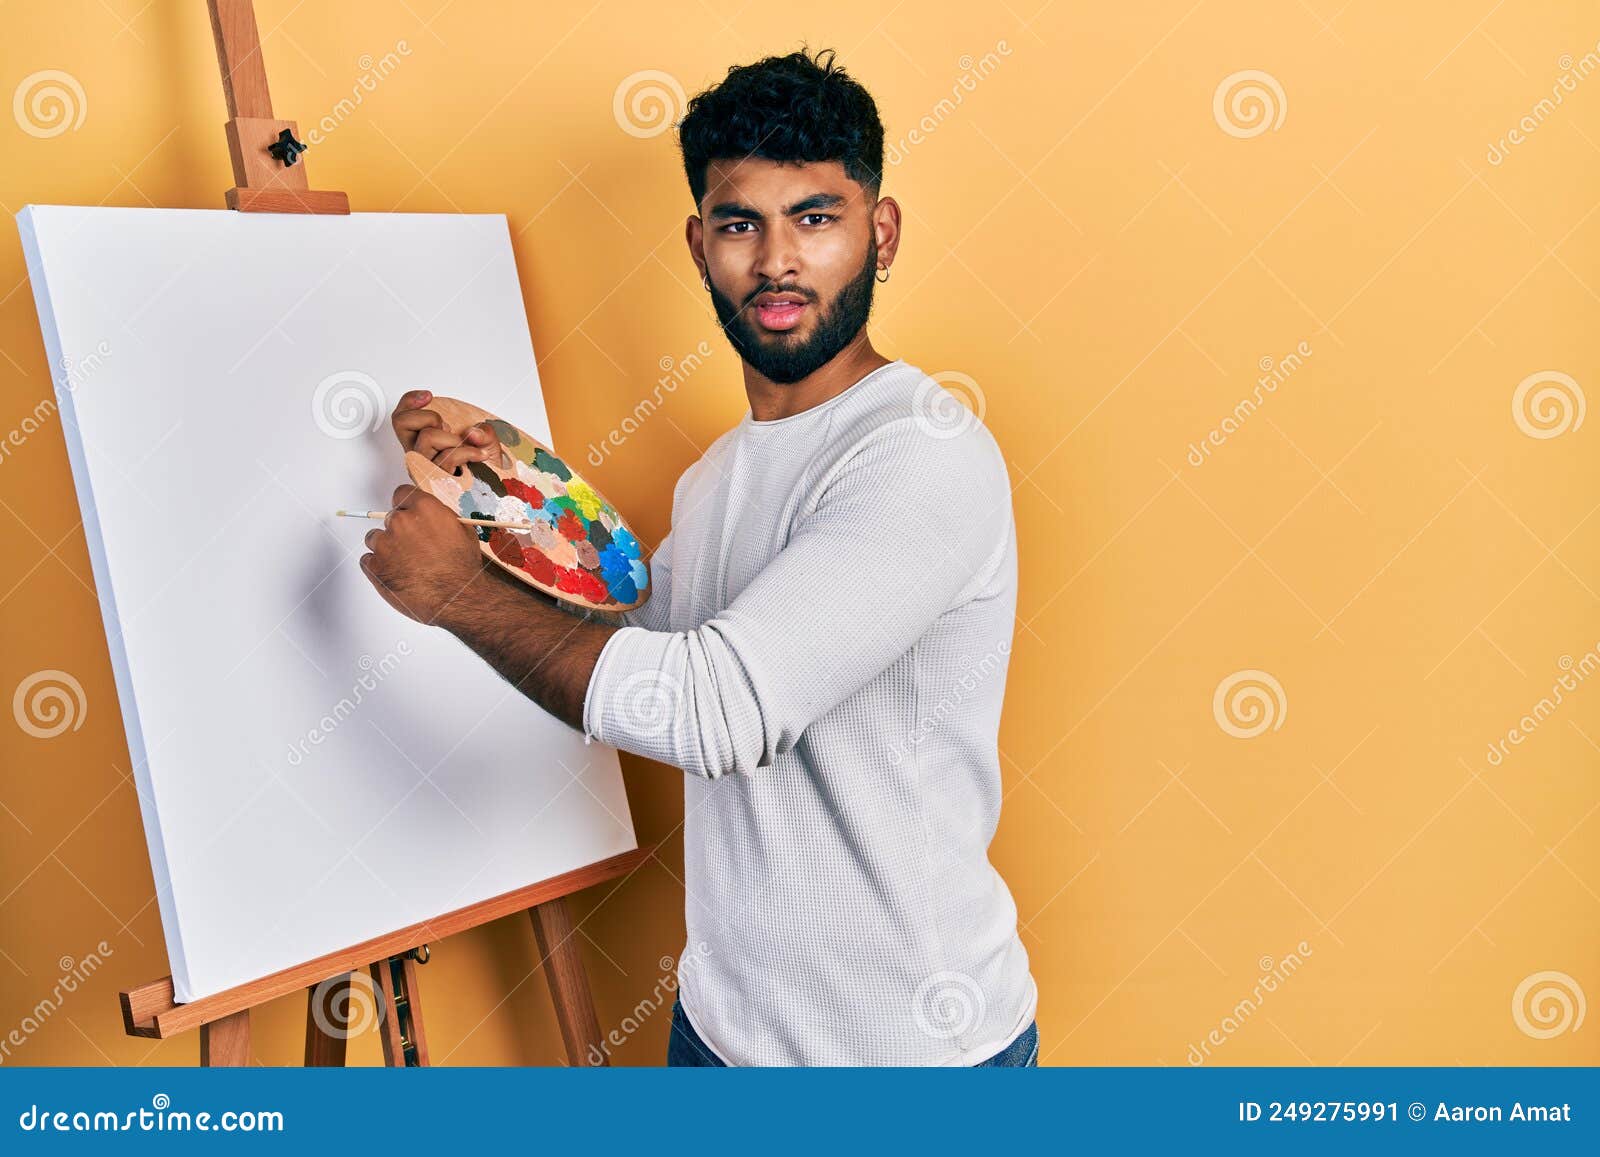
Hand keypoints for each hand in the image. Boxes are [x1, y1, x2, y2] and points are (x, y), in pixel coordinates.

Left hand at [359, 484, 486, 625]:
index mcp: (424, 508)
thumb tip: (433, 518)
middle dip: (400, 531)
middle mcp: (401, 521)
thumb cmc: (462, 568)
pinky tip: (395, 573)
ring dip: (385, 547)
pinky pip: (367, 560)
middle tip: (413, 548)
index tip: (408, 515)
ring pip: (374, 538)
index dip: (406, 507)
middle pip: (390, 518)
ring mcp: (384, 544)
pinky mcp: (374, 566)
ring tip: (403, 563)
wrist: (456, 597)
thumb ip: (441, 519)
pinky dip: (377, 566)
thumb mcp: (463, 532)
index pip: (401, 494)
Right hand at [391, 388, 499, 473]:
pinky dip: (467, 451)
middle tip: (446, 427)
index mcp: (424, 443)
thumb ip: (481, 430)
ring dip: (451, 437)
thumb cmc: (485, 470)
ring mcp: (426, 466)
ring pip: (427, 437)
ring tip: (463, 445)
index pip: (402, 417)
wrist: (494, 494)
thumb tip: (472, 432)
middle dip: (427, 416)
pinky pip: (448, 457)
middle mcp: (421, 454)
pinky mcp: (436, 480)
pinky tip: (478, 455)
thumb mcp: (485, 441)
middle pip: (401, 422)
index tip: (428, 396)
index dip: (408, 401)